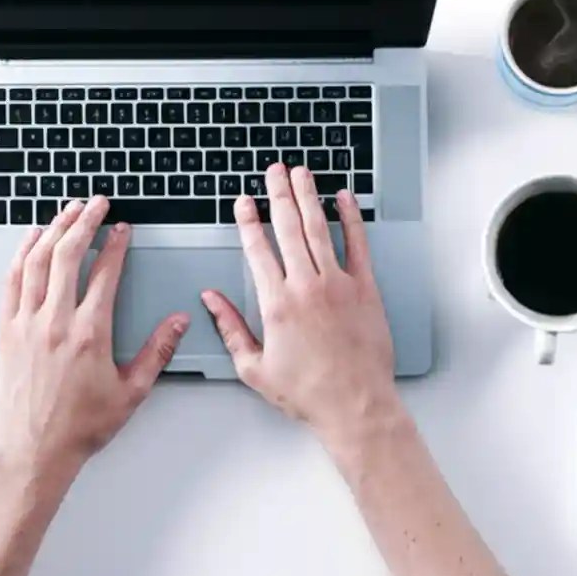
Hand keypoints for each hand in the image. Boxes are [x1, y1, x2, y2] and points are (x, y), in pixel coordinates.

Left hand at [0, 197, 188, 476]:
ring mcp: (26, 324)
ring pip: (36, 262)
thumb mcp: (132, 391)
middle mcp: (55, 323)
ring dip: (52, 231)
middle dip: (83, 222)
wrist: (33, 451)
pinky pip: (11, 283)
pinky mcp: (7, 332)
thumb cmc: (81, 427)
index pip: (105, 273)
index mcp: (89, 334)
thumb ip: (158, 352)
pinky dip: (20, 256)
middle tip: (96, 204)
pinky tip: (30, 242)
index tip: (123, 228)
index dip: (116, 244)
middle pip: (67, 256)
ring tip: (66, 212)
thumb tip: (179, 322)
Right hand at [201, 165, 396, 446]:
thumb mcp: (254, 367)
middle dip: (278, 195)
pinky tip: (344, 199)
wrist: (355, 404)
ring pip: (320, 229)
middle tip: (273, 171)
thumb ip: (231, 328)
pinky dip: (351, 218)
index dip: (248, 222)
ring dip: (308, 197)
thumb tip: (211, 300)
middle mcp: (307, 286)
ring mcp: (339, 284)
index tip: (243, 201)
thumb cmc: (307, 391)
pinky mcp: (366, 288)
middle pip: (288, 228)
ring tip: (301, 173)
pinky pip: (358, 244)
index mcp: (277, 303)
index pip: (258, 250)